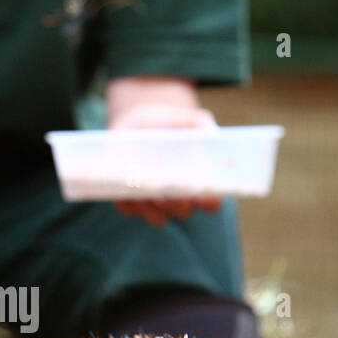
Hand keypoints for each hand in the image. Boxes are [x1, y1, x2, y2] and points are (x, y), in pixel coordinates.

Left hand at [109, 103, 221, 226]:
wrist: (138, 123)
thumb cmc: (170, 123)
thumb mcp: (190, 119)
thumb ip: (203, 125)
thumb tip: (211, 135)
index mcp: (198, 183)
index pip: (211, 203)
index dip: (209, 203)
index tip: (203, 195)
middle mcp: (178, 198)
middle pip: (184, 212)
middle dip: (178, 205)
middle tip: (171, 194)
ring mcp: (154, 203)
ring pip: (158, 218)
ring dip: (154, 209)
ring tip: (148, 193)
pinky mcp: (130, 201)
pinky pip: (131, 210)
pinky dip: (129, 203)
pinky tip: (126, 190)